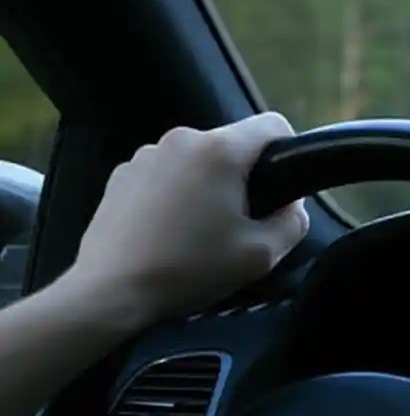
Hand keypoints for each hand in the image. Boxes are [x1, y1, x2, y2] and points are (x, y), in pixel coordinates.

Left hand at [72, 112, 308, 324]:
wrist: (110, 291)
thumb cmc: (189, 270)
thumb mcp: (261, 255)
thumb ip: (293, 222)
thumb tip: (292, 205)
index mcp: (220, 151)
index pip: (273, 124)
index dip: (289, 151)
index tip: (282, 188)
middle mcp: (182, 139)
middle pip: (233, 144)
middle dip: (244, 176)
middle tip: (240, 223)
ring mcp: (146, 154)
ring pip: (198, 159)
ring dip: (208, 184)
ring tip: (199, 230)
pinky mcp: (121, 173)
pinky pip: (166, 172)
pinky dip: (176, 193)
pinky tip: (167, 231)